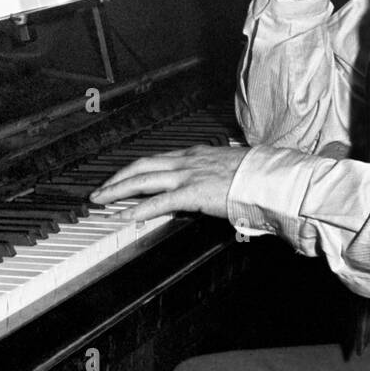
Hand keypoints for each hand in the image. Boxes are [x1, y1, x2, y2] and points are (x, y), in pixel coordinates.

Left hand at [89, 145, 251, 222]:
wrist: (270, 178)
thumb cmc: (256, 176)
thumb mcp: (227, 169)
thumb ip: (211, 176)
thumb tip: (206, 188)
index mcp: (196, 154)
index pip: (157, 159)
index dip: (134, 169)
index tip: (121, 178)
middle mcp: (188, 160)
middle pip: (141, 165)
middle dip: (116, 178)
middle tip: (99, 190)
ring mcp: (189, 175)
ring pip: (143, 179)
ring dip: (117, 190)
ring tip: (101, 201)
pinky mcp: (194, 192)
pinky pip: (159, 201)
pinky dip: (138, 209)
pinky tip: (125, 216)